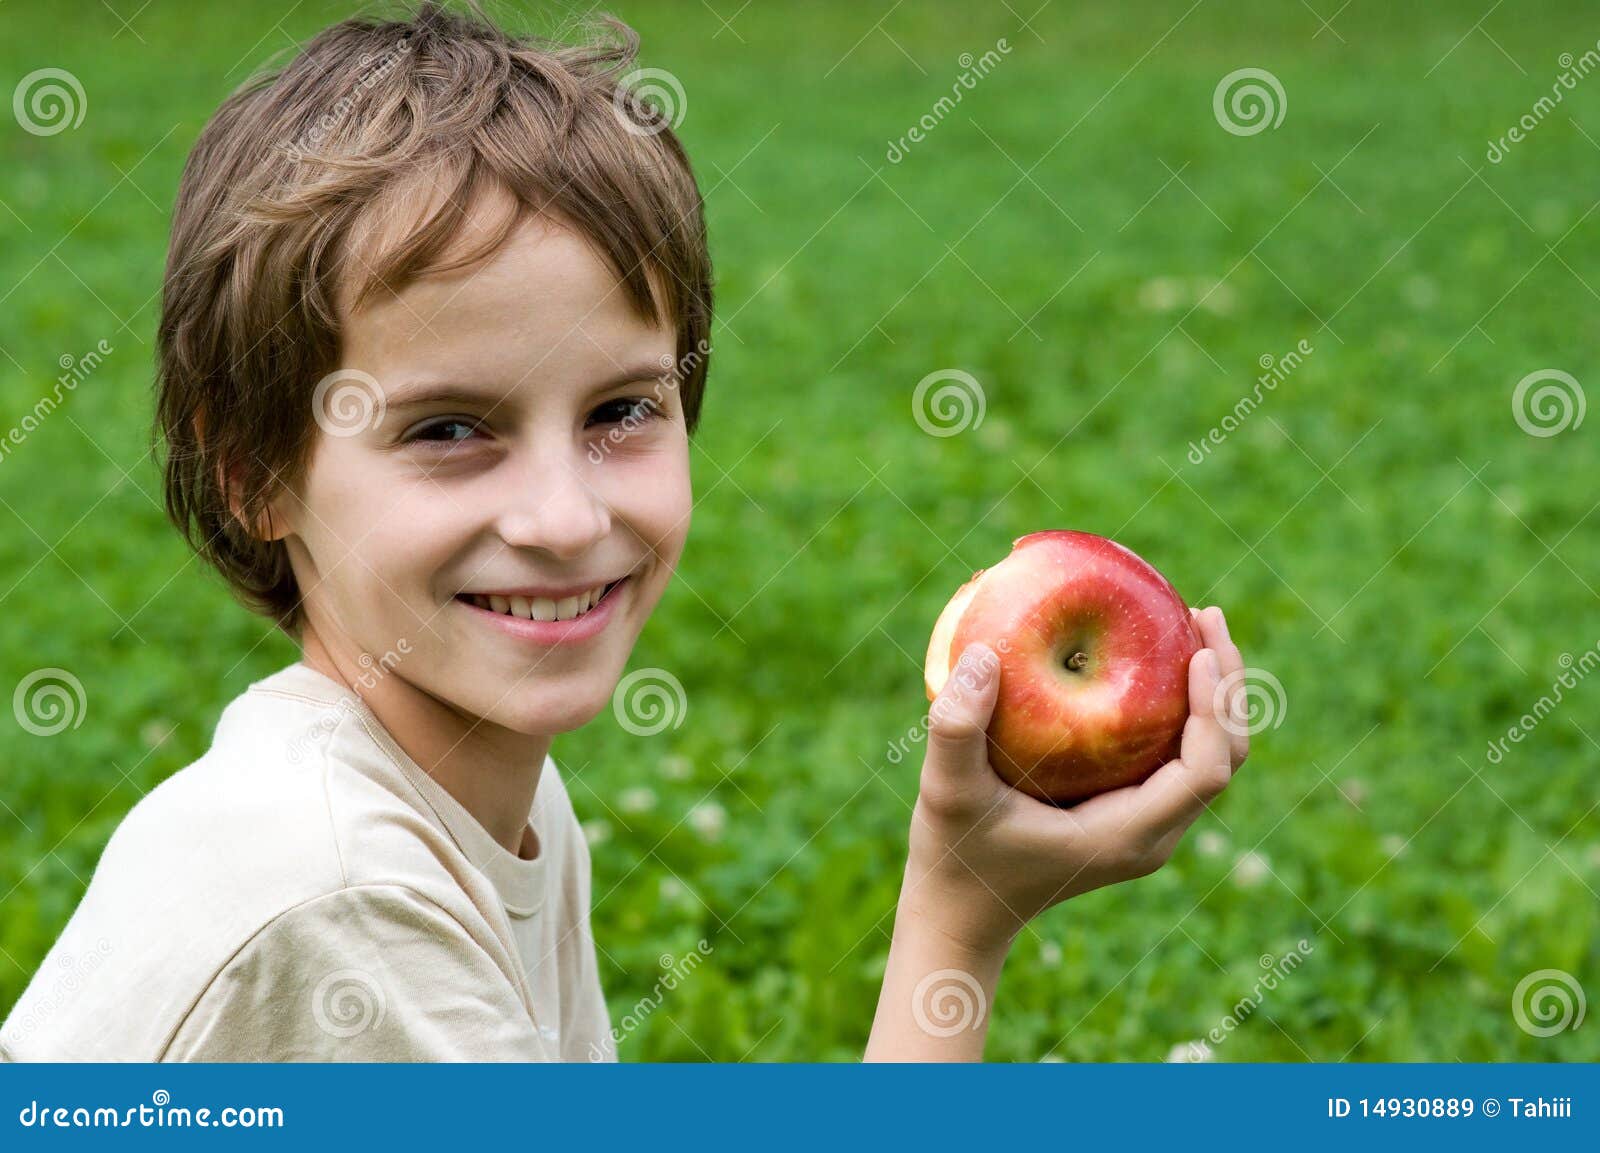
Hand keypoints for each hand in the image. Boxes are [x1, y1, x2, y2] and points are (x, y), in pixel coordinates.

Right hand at [865, 606, 1246, 1059]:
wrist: (959, 914)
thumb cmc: (954, 856)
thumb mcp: (945, 791)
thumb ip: (957, 728)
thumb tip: (984, 653)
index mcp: (1126, 834)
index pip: (1205, 771)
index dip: (1213, 709)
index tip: (1196, 650)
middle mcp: (1151, 835)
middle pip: (1226, 758)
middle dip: (1228, 687)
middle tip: (1203, 615)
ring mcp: (1146, 829)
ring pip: (1210, 758)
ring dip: (1213, 696)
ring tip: (1190, 627)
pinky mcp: (1131, 817)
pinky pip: (1179, 758)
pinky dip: (1181, 710)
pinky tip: (1148, 662)